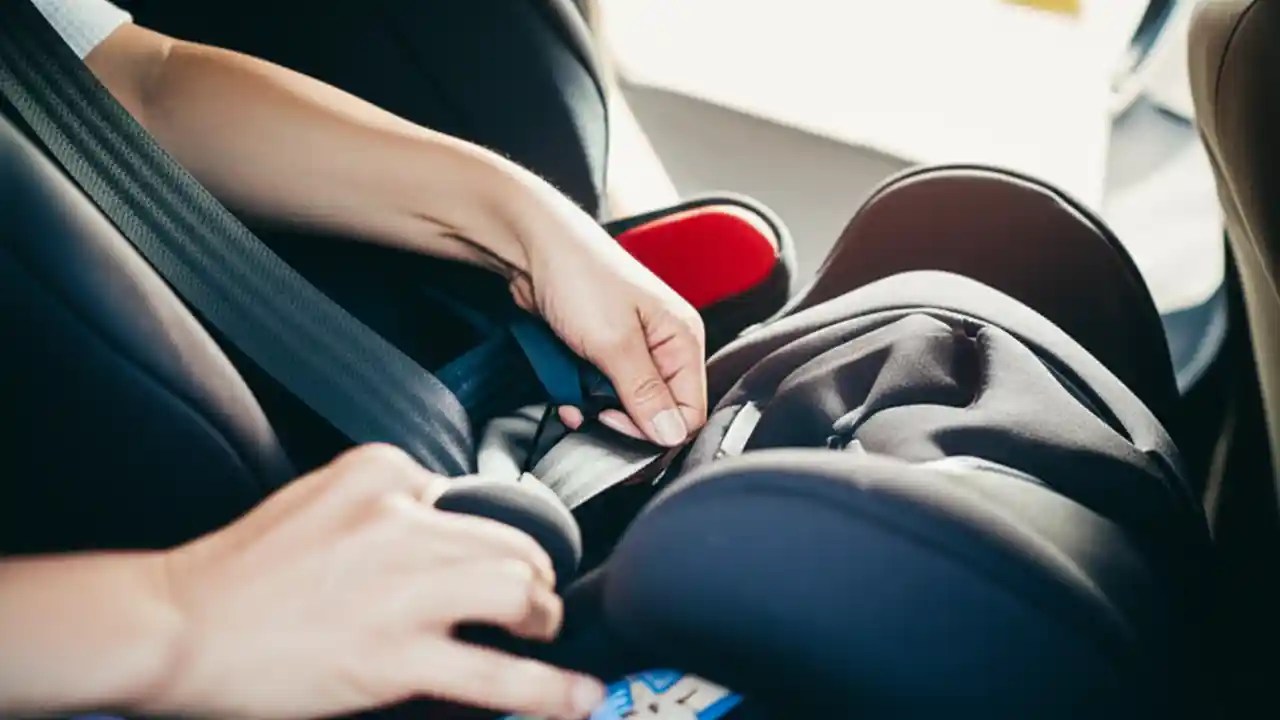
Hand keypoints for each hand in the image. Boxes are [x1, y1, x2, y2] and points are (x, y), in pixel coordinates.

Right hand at [149, 444, 603, 719]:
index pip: (474, 497)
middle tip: (534, 600)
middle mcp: (402, 521)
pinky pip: (497, 673)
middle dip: (536, 575)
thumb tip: (446, 521)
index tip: (500, 560)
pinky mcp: (398, 655)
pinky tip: (578, 694)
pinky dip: (550, 686)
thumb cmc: (241, 571)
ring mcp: (403, 589)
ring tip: (542, 633)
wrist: (178, 625)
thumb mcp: (318, 496)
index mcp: (382, 475)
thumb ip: (385, 499)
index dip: (494, 537)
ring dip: (543, 617)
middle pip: (513, 541)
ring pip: (520, 592)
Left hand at [509, 193, 707, 445]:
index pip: (690, 411)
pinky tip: (567, 396)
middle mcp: (664, 346)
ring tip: (574, 401)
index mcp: (682, 339)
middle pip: (659, 412)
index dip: (656, 429)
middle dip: (624, 421)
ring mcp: (633, 350)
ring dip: (598, 411)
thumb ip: (645, 392)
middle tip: (595, 414)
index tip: (617, 422)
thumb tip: (672, 436)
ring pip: (627, 406)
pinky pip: (601, 392)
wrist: (532, 246)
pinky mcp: (604, 352)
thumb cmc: (579, 277)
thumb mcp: (614, 342)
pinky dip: (582, 398)